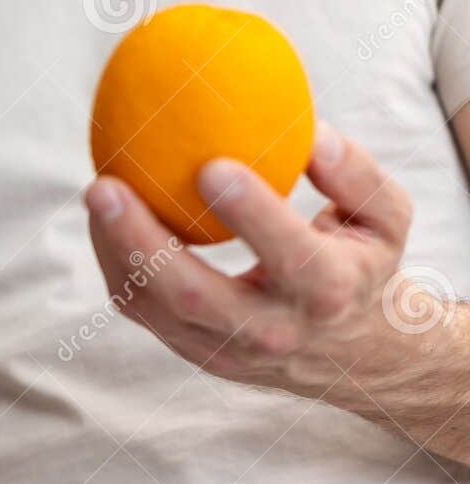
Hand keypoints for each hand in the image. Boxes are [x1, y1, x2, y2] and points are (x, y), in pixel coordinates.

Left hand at [84, 122, 435, 409]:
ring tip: (98, 192)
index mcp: (327, 292)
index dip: (251, 213)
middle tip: (106, 186)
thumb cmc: (363, 265)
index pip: (289, 255)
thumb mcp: (386, 220)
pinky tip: (106, 215)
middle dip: (142, 241)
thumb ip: (355, 175)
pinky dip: (116, 262)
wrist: (350, 353)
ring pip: (153, 307)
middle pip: (193, 294)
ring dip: (114, 250)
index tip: (212, 165)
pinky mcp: (190, 351)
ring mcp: (222, 348)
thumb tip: (308, 129)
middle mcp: (270, 330)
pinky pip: (141, 308)